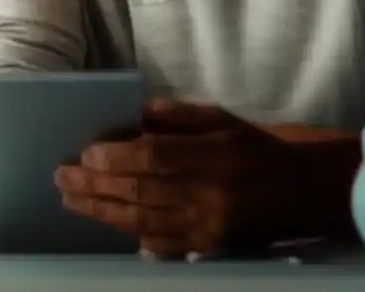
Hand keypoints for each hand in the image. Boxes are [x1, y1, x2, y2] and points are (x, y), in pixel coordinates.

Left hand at [54, 100, 328, 257]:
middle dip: (96, 185)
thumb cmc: (255, 148)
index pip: (155, 157)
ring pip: (144, 220)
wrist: (301, 192)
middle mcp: (210, 194)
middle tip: (62, 177)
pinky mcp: (208, 247)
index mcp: (215, 155)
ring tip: (72, 200)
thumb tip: (131, 117)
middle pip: (142, 191)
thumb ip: (176, 116)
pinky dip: (131, 233)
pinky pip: (161, 243)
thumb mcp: (221, 119)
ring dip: (102, 211)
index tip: (85, 153)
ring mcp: (208, 226)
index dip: (116, 157)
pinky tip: (106, 223)